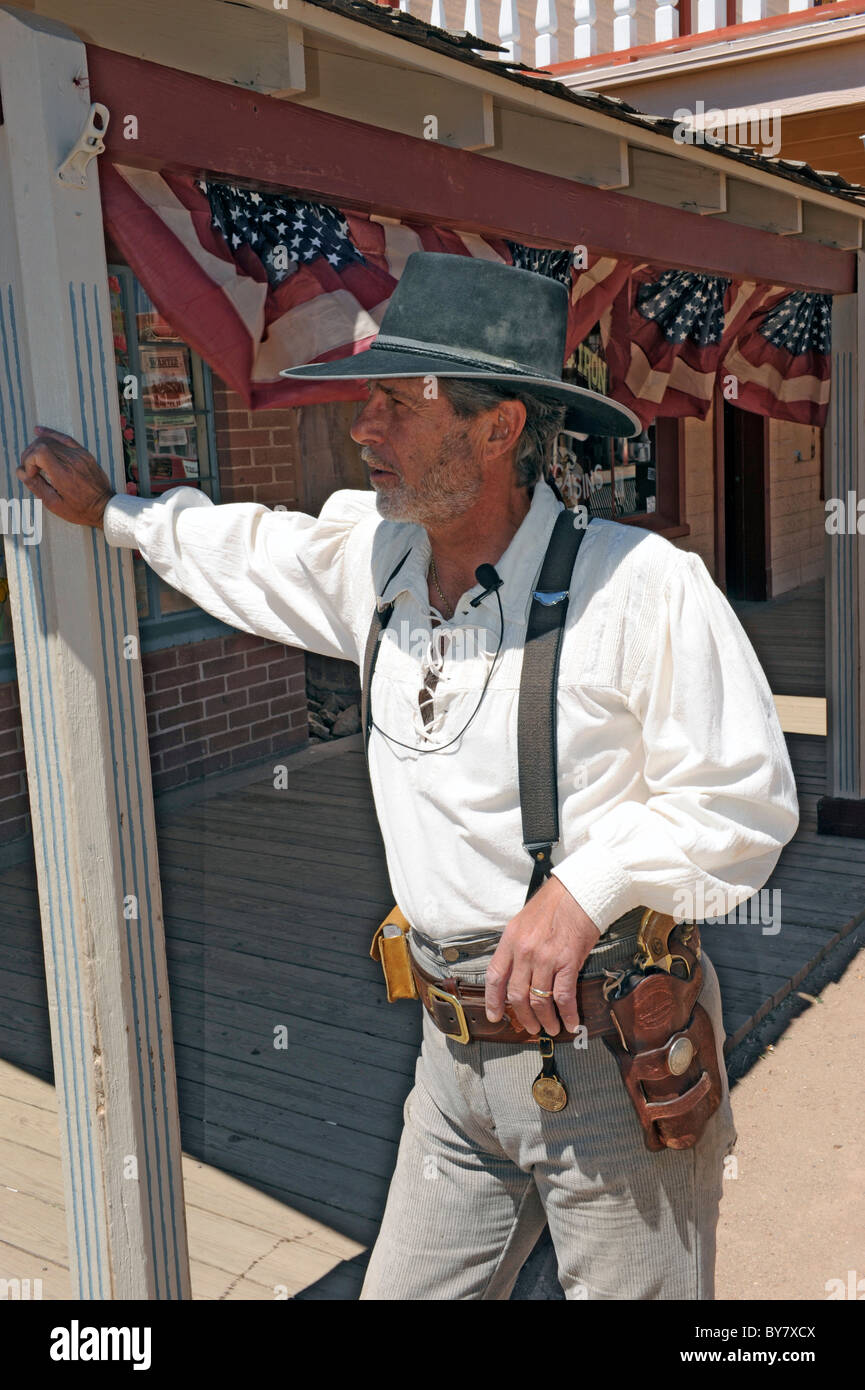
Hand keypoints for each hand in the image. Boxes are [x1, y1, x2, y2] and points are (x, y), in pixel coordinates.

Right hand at [17, 425, 114, 528]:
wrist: (104, 507)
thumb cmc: (80, 509)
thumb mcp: (54, 504)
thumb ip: (36, 486)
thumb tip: (21, 472)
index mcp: (64, 475)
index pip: (39, 453)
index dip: (29, 461)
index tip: (31, 474)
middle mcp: (72, 461)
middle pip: (42, 444)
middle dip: (30, 455)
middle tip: (30, 469)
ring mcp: (80, 455)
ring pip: (52, 440)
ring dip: (37, 447)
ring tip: (34, 460)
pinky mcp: (84, 453)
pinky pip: (65, 438)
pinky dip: (50, 434)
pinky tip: (38, 431)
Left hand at [485, 876, 600, 1035]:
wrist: (580, 890)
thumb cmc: (555, 903)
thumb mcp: (525, 921)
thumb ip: (518, 945)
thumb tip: (517, 971)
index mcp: (510, 940)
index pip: (495, 976)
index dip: (493, 1000)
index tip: (495, 1015)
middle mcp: (524, 951)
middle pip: (517, 994)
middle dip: (523, 1016)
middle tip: (530, 1027)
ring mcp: (545, 958)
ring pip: (539, 1000)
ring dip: (545, 1020)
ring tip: (551, 1028)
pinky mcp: (568, 962)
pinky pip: (563, 996)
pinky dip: (567, 1014)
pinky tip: (571, 1022)